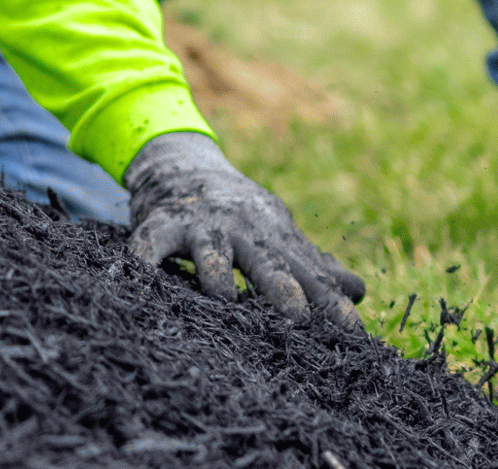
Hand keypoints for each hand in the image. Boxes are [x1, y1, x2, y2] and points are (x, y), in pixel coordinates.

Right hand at [124, 132, 365, 325]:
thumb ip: (314, 265)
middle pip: (266, 261)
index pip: (308, 273)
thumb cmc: (239, 212)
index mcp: (274, 237)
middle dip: (281, 288)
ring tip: (223, 300)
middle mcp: (242, 230)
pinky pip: (150, 243)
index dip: (330, 303)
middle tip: (297, 318)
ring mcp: (201, 225)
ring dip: (217, 272)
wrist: (184, 164)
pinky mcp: (161, 224)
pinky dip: (143, 258)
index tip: (354, 334)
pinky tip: (139, 276)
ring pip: (211, 251)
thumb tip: (359, 292)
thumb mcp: (278, 232)